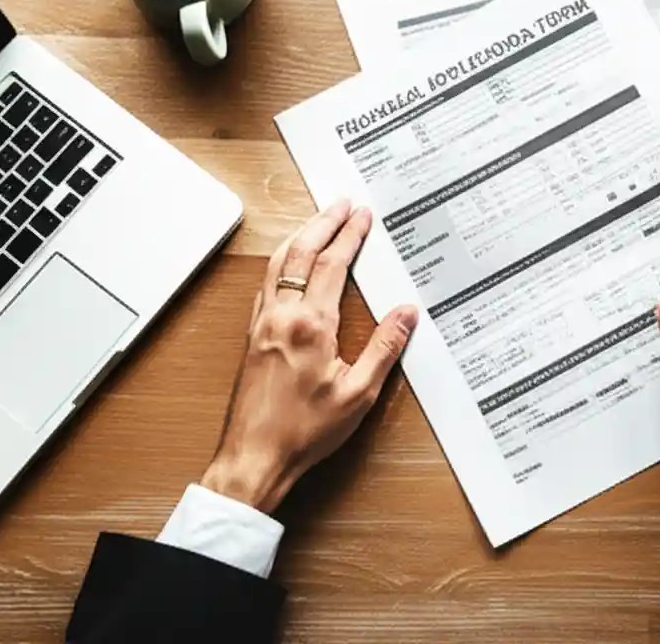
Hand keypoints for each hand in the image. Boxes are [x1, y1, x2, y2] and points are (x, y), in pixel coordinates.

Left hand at [201, 201, 417, 513]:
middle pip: (302, 252)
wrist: (254, 456)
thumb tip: (407, 313)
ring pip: (278, 262)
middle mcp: (281, 315)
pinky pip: (267, 282)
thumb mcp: (359, 393)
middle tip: (342, 203)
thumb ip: (385, 348)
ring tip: (318, 220)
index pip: (333, 265)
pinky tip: (289, 261)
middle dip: (324, 223)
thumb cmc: (304, 431)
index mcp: (311, 325)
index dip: (350, 236)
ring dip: (300, 236)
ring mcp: (262, 323)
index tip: (363, 216)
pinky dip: (282, 259)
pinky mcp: (252, 335)